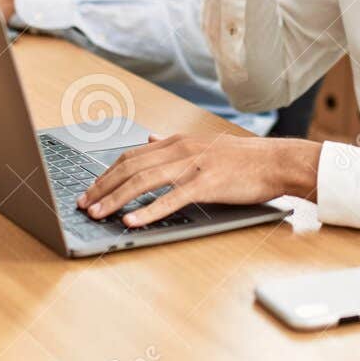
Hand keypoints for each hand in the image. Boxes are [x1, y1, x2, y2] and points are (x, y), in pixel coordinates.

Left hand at [77, 133, 319, 226]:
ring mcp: (193, 166)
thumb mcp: (203, 144)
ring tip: (98, 213)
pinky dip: (148, 211)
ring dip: (116, 198)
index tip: (90, 189)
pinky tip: (132, 221)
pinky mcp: (206, 184)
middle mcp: (180, 149)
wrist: (276, 161)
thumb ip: (172, 145)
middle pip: (130, 167)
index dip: (106, 173)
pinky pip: (171, 199)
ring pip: (144, 181)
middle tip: (84, 204)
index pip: (131, 156)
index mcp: (177, 141)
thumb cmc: (242, 159)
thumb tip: (149, 139)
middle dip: (102, 187)